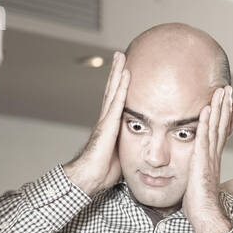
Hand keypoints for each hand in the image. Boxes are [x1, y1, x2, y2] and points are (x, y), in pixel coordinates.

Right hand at [63, 50, 128, 195]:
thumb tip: (142, 150)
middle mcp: (106, 119)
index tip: (126, 72)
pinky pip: (116, 103)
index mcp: (110, 126)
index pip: (116, 101)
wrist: (90, 177)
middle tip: (121, 55)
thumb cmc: (104, 170)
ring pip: (112, 92)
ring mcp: (105, 120)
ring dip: (117, 73)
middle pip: (112, 90)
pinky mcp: (107, 125)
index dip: (120, 86)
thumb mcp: (122, 156)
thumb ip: (129, 148)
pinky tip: (126, 75)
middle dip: (116, 73)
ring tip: (121, 56)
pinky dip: (121, 88)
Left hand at [186, 85, 232, 232]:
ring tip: (221, 91)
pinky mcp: (202, 161)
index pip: (219, 133)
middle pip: (221, 125)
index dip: (223, 117)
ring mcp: (210, 158)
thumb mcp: (196, 182)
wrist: (205, 216)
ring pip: (215, 127)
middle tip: (227, 88)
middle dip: (224, 106)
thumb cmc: (198, 204)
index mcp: (211, 159)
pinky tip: (206, 108)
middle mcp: (214, 155)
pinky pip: (204, 137)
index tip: (228, 102)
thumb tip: (191, 168)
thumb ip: (195, 171)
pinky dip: (206, 122)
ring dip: (218, 108)